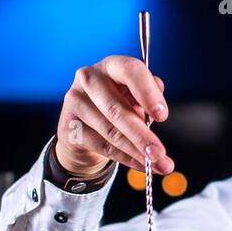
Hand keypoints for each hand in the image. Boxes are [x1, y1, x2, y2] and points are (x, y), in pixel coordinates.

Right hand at [57, 56, 173, 176]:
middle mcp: (90, 78)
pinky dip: (126, 158)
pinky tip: (141, 165)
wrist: (85, 124)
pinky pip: (103, 146)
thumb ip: (148, 98)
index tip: (162, 116)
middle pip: (117, 109)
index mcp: (112, 65)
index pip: (130, 71)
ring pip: (111, 132)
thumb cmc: (117, 104)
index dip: (147, 94)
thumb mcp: (135, 96)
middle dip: (142, 135)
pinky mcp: (69, 125)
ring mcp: (76, 101)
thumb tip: (158, 112)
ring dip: (137, 151)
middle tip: (159, 153)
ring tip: (158, 164)